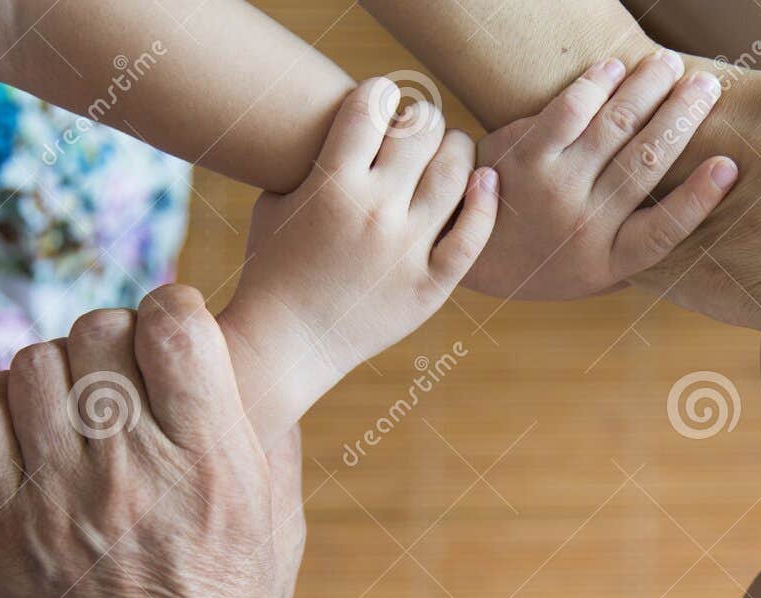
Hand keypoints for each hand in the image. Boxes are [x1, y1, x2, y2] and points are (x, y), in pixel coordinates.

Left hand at [0, 285, 297, 597]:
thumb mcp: (278, 522)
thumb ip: (266, 435)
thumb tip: (241, 355)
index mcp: (214, 468)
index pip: (175, 325)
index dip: (173, 309)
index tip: (175, 328)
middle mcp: (135, 475)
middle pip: (100, 331)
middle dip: (116, 337)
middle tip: (126, 370)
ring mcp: (60, 498)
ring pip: (35, 363)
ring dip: (59, 370)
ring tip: (78, 405)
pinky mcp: (2, 524)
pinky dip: (4, 406)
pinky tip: (35, 435)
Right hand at [218, 77, 498, 431]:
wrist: (288, 342)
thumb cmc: (275, 266)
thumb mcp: (277, 200)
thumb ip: (315, 157)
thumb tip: (354, 120)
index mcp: (332, 184)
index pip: (373, 104)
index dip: (381, 94)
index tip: (381, 105)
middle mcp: (374, 211)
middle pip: (423, 130)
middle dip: (421, 119)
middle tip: (417, 131)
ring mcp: (406, 250)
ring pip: (457, 171)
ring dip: (456, 149)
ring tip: (448, 152)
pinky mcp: (430, 285)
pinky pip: (473, 235)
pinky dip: (485, 202)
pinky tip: (484, 182)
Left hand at [463, 51, 736, 300]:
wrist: (464, 248)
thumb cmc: (539, 259)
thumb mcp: (588, 274)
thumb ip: (631, 249)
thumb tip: (691, 213)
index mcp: (607, 261)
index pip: (665, 230)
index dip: (699, 198)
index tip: (729, 165)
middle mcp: (584, 229)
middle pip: (647, 165)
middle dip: (683, 118)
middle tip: (709, 86)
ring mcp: (553, 190)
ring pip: (614, 130)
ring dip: (648, 90)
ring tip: (671, 66)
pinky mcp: (524, 157)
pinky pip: (568, 112)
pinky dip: (595, 86)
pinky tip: (615, 68)